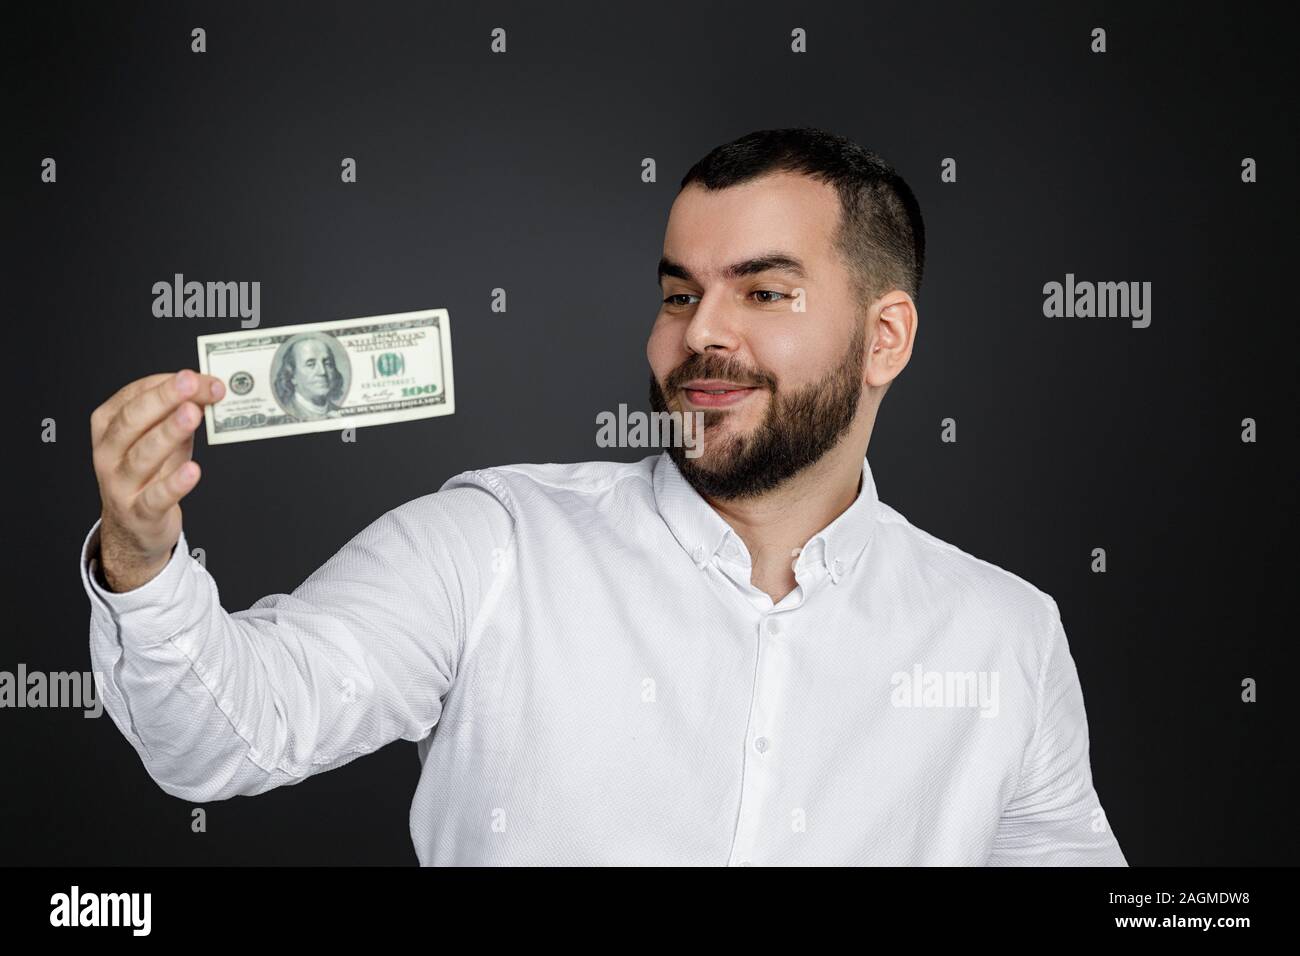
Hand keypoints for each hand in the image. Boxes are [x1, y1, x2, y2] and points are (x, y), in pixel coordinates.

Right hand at [90, 369, 225, 591]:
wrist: (133, 527)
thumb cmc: (150, 474)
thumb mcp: (163, 439)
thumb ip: (181, 414)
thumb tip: (209, 389)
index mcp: (109, 426)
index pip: (134, 395)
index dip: (166, 383)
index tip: (199, 377)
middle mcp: (108, 452)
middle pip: (132, 420)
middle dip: (163, 399)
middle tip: (190, 384)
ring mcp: (119, 484)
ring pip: (142, 455)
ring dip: (168, 432)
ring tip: (193, 415)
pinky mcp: (138, 512)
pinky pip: (156, 497)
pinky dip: (174, 483)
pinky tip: (193, 470)